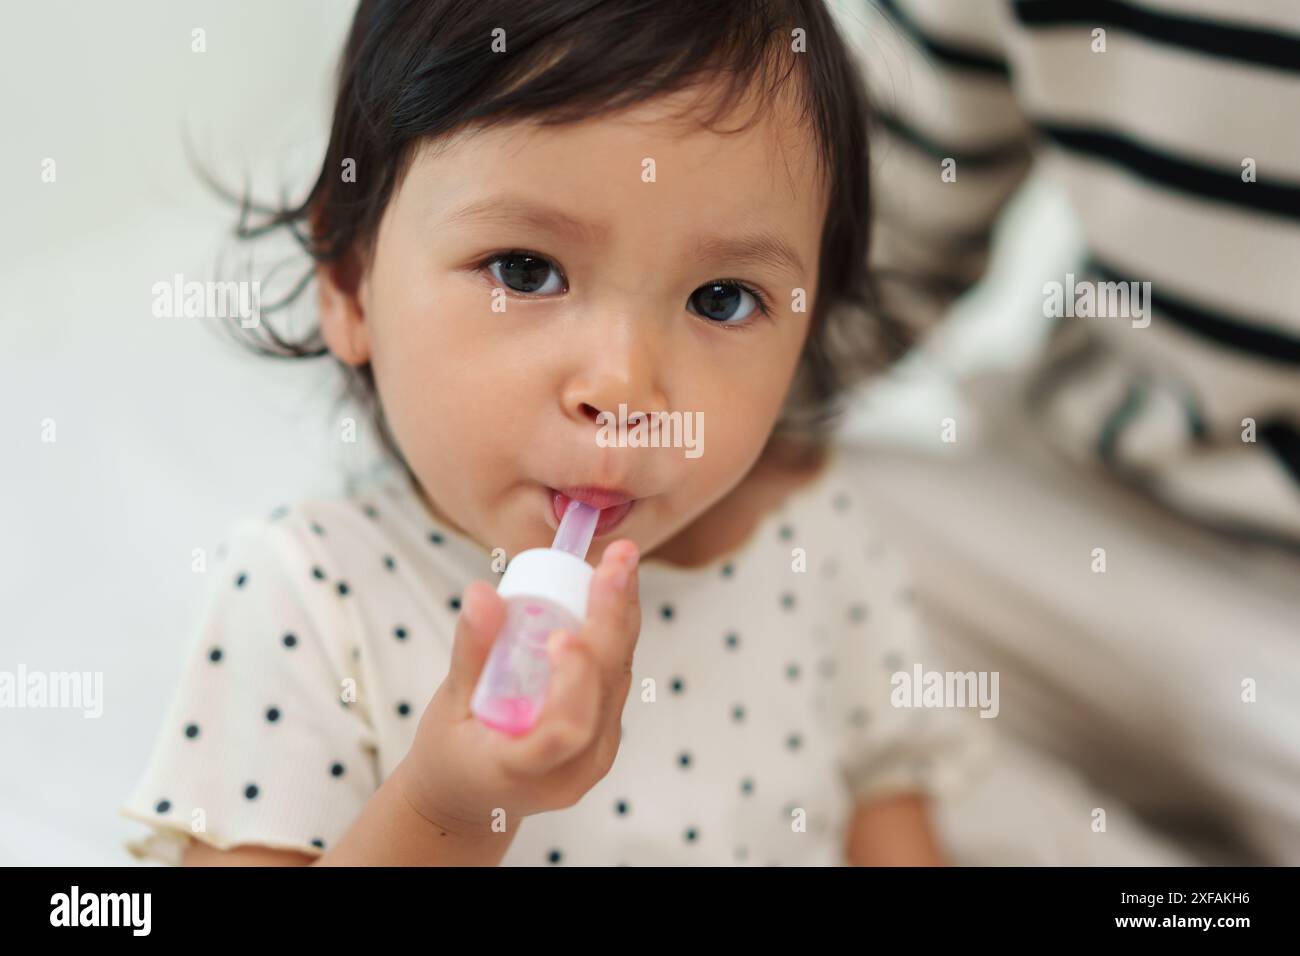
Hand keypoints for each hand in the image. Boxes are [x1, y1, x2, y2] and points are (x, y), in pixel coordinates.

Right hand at [398, 539, 640, 837]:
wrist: (471, 797)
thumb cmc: (452, 754)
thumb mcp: (449, 706)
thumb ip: (471, 652)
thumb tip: (482, 592)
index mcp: (522, 769)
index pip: (565, 732)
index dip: (573, 682)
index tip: (561, 635)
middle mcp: (573, 769)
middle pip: (605, 693)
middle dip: (612, 620)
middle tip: (616, 563)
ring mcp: (596, 755)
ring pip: (619, 679)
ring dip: (621, 616)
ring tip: (620, 562)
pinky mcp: (606, 735)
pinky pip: (618, 678)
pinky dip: (617, 631)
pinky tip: (616, 588)